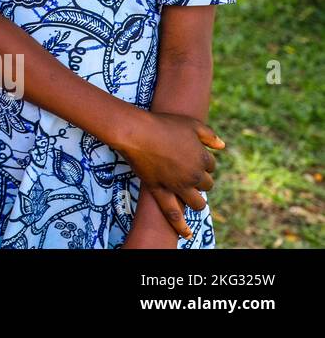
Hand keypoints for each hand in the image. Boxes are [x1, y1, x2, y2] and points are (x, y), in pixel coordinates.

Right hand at [117, 111, 221, 238]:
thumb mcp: (191, 124)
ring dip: (197, 201)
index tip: (191, 155)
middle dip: (200, 180)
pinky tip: (187, 234)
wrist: (137, 132)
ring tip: (191, 197)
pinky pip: (173, 213)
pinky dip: (181, 226)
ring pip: (197, 203)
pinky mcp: (160, 192)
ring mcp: (177, 186)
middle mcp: (193, 175)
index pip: (211, 166)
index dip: (202, 161)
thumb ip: (209, 135)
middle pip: (206, 185)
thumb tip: (222, 146)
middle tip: (187, 171)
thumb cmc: (163, 124)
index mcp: (202, 159)